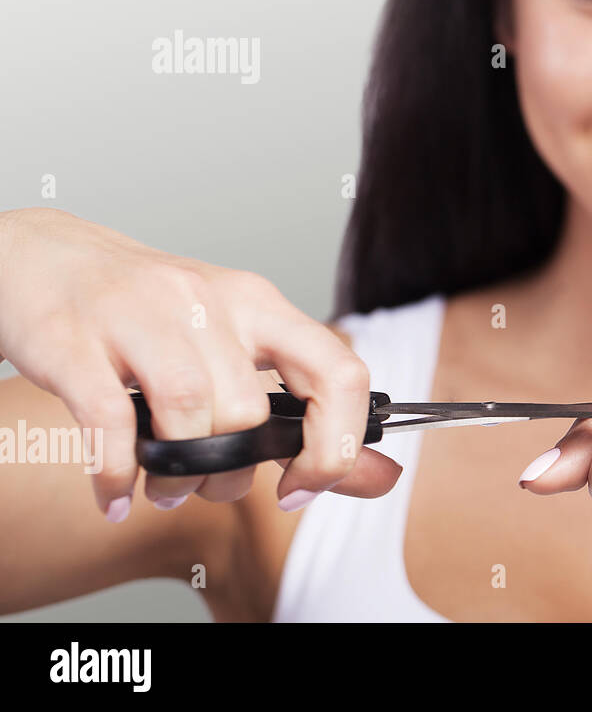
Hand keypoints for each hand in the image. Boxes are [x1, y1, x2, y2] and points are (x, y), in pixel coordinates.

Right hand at [0, 208, 399, 519]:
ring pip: (191, 413)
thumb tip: (383, 473)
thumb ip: (310, 418)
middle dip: (234, 473)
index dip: (337, 443)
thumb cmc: (150, 314)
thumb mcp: (239, 348)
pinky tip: (116, 495)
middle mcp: (209, 303)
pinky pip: (109, 423)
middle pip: (251, 409)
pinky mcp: (76, 340)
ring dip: (180, 476)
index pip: (339, 371)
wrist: (47, 257)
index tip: (305, 485)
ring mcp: (141, 317)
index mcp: (260, 305)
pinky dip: (116, 475)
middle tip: (210, 485)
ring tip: (165, 487)